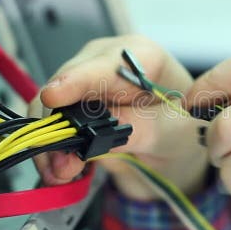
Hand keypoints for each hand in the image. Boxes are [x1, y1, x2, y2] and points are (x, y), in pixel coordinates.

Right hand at [28, 35, 208, 199]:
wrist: (176, 150)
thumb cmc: (183, 128)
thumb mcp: (174, 132)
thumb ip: (139, 129)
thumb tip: (94, 133)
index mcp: (140, 56)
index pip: (106, 63)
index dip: (78, 80)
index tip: (55, 96)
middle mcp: (105, 62)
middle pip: (66, 83)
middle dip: (58, 123)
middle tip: (62, 163)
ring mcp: (83, 84)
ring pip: (48, 107)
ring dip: (50, 143)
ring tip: (62, 174)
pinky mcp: (70, 109)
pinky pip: (47, 126)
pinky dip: (50, 152)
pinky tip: (62, 172)